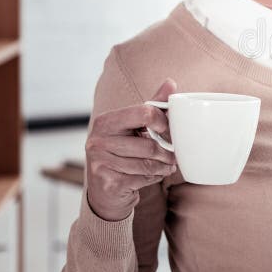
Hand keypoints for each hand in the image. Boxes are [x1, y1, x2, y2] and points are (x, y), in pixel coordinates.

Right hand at [85, 78, 177, 221]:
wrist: (105, 188)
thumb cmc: (123, 150)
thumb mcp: (135, 125)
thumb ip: (152, 105)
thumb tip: (171, 83)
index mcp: (106, 121)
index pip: (144, 113)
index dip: (163, 122)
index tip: (168, 129)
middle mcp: (98, 141)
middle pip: (149, 145)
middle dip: (167, 152)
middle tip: (173, 154)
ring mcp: (100, 163)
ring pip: (148, 164)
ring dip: (163, 167)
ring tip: (166, 165)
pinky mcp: (108, 183)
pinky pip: (142, 179)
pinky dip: (154, 178)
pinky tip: (153, 175)